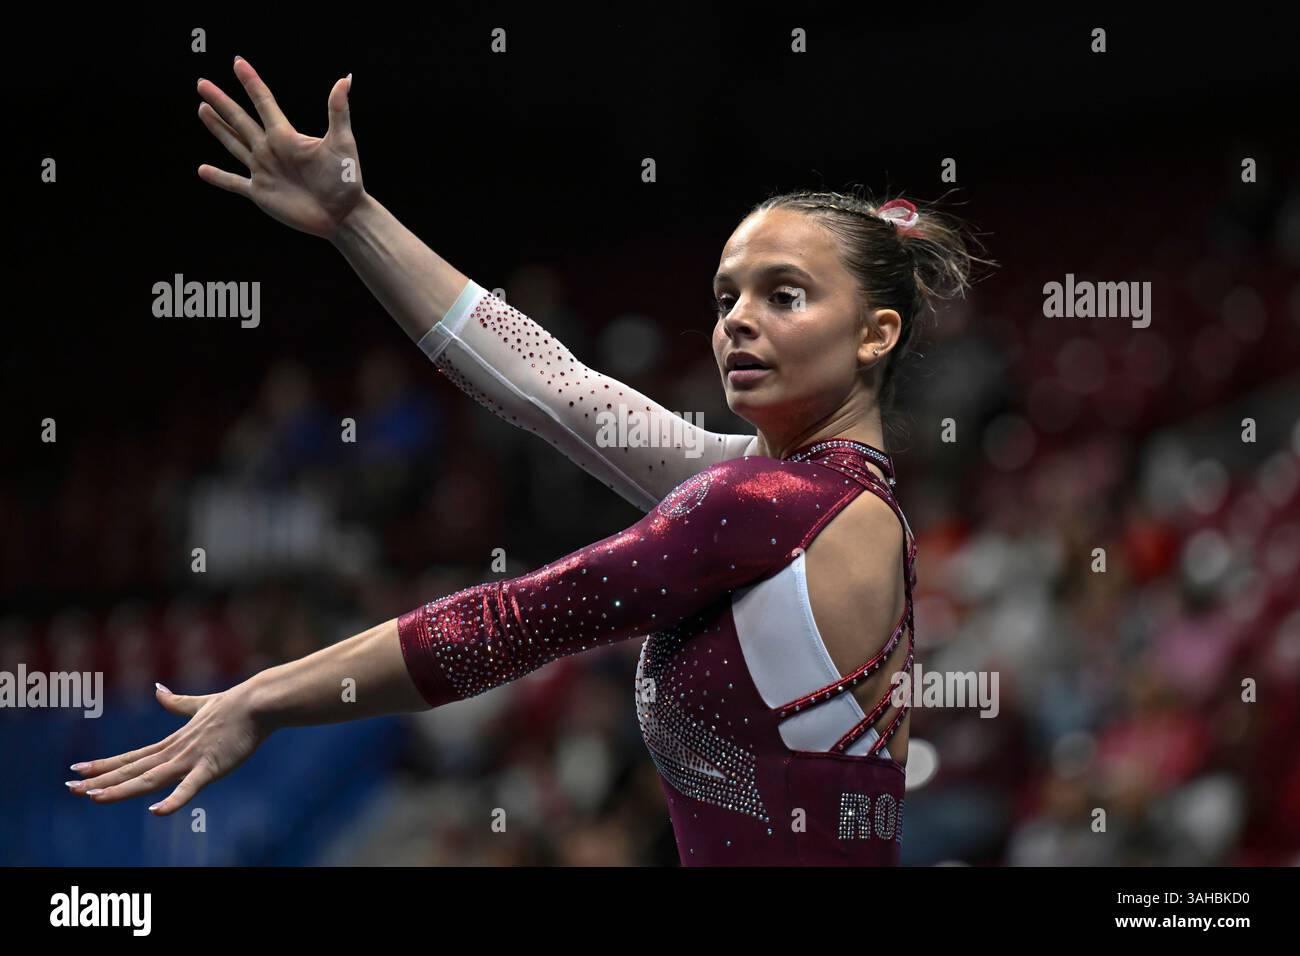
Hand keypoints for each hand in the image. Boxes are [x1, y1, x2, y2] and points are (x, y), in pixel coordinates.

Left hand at [65, 681, 272, 814]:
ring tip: (93, 798)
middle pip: (132, 770)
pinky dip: (173, 800)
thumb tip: (158, 690)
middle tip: (69, 787)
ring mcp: (191, 760)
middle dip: (100, 780)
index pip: (131, 757)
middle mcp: (175, 752)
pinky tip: (156, 812)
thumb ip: (179, 703)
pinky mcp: (211, 767)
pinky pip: (190, 787)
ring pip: (149, 779)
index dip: (103, 765)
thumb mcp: (202, 704)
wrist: (259, 702)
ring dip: (120, 790)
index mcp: (173, 741)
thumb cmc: (235, 704)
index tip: (77, 768)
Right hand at [196, 56, 363, 238]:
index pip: (264, 103)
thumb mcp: (342, 142)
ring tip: (202, 109)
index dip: (251, 83)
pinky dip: (219, 177)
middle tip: (202, 83)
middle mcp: (271, 150)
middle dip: (221, 102)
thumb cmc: (346, 179)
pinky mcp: (261, 193)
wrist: (343, 214)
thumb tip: (346, 79)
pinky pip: (234, 183)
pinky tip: (202, 170)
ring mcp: (264, 171)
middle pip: (240, 120)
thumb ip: (338, 111)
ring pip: (234, 144)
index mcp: (286, 136)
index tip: (238, 62)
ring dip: (218, 128)